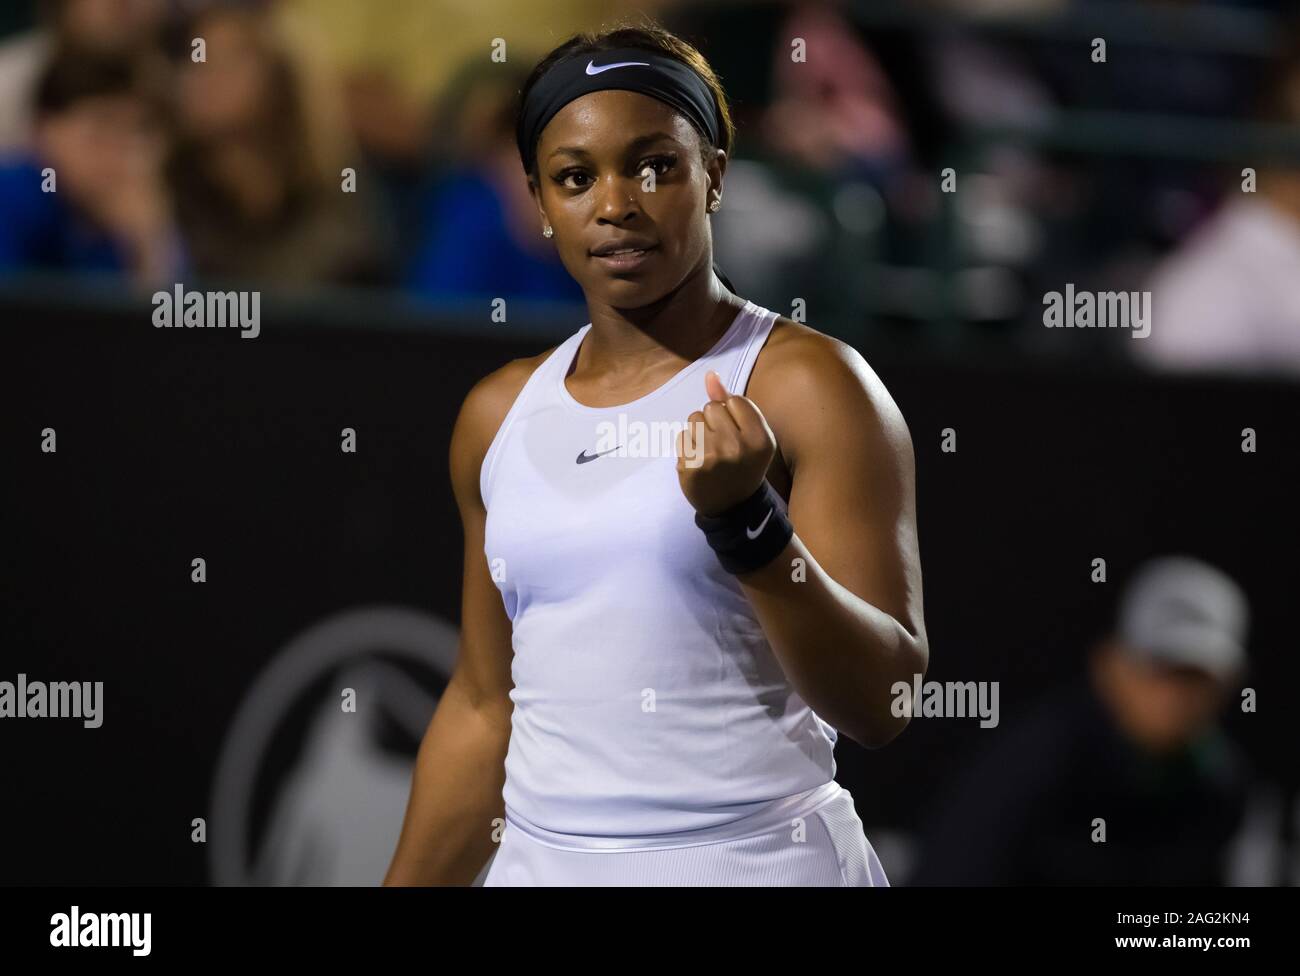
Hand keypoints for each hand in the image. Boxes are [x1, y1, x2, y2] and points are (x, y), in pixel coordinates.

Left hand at [676, 370, 777, 516]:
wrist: (731, 506)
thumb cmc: (743, 464)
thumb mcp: (751, 434)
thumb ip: (731, 402)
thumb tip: (710, 375)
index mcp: (760, 438)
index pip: (734, 400)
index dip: (732, 414)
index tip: (737, 434)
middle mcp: (737, 446)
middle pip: (711, 407)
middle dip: (714, 422)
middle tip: (723, 446)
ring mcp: (712, 457)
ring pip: (694, 419)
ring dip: (699, 432)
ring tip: (710, 453)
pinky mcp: (690, 466)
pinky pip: (681, 437)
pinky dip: (687, 447)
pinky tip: (699, 462)